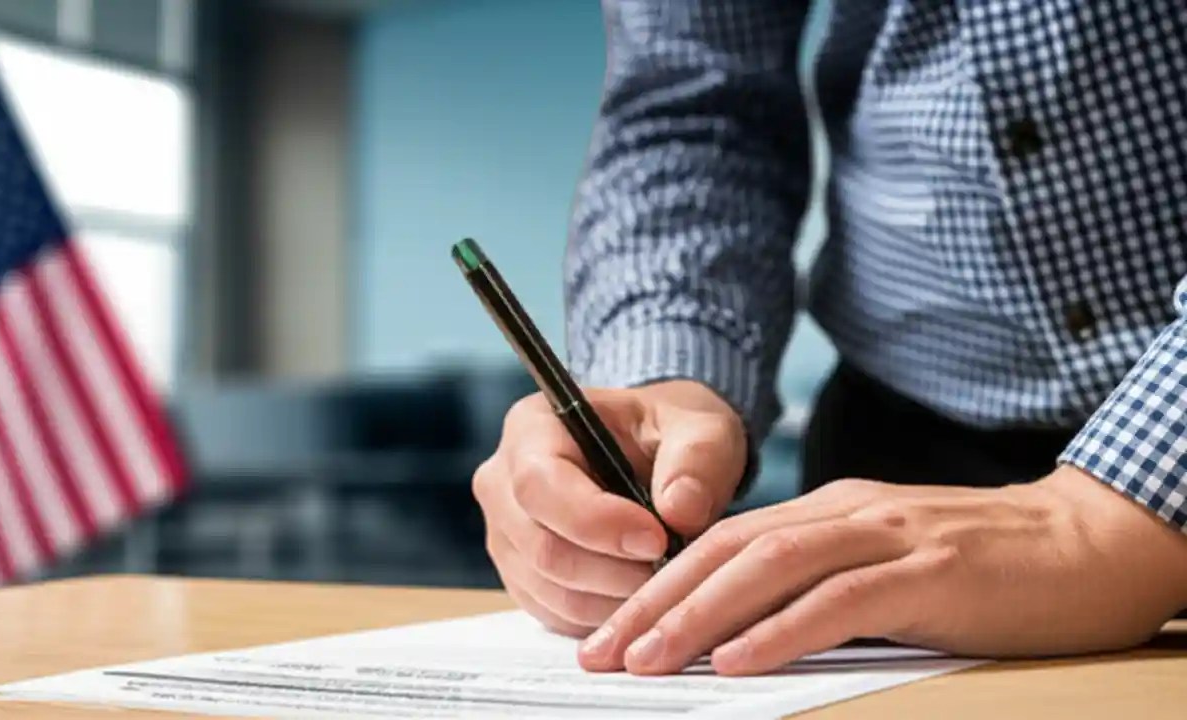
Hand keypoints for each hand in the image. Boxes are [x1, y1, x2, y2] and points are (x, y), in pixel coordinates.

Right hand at [473, 380, 748, 636]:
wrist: (656, 454)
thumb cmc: (668, 433)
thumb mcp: (697, 427)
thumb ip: (695, 459)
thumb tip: (680, 511)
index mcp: (532, 427)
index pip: (540, 484)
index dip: (596, 521)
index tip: (657, 539)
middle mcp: (503, 483)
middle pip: (542, 547)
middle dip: (613, 570)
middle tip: (670, 568)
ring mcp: (505, 535)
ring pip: (550, 589)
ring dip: (613, 598)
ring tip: (662, 579)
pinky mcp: (521, 577)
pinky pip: (555, 613)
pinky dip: (603, 614)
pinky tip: (640, 593)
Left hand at [578, 465, 1186, 674]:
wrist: (1086, 544)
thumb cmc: (982, 565)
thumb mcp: (884, 563)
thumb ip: (819, 582)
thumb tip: (742, 628)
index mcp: (829, 511)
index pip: (723, 544)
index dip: (659, 586)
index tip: (611, 631)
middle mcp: (846, 514)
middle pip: (727, 552)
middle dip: (656, 603)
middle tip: (602, 653)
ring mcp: (888, 538)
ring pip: (769, 569)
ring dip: (698, 615)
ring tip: (646, 658)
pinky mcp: (930, 574)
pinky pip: (840, 601)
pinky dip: (782, 630)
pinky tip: (738, 659)